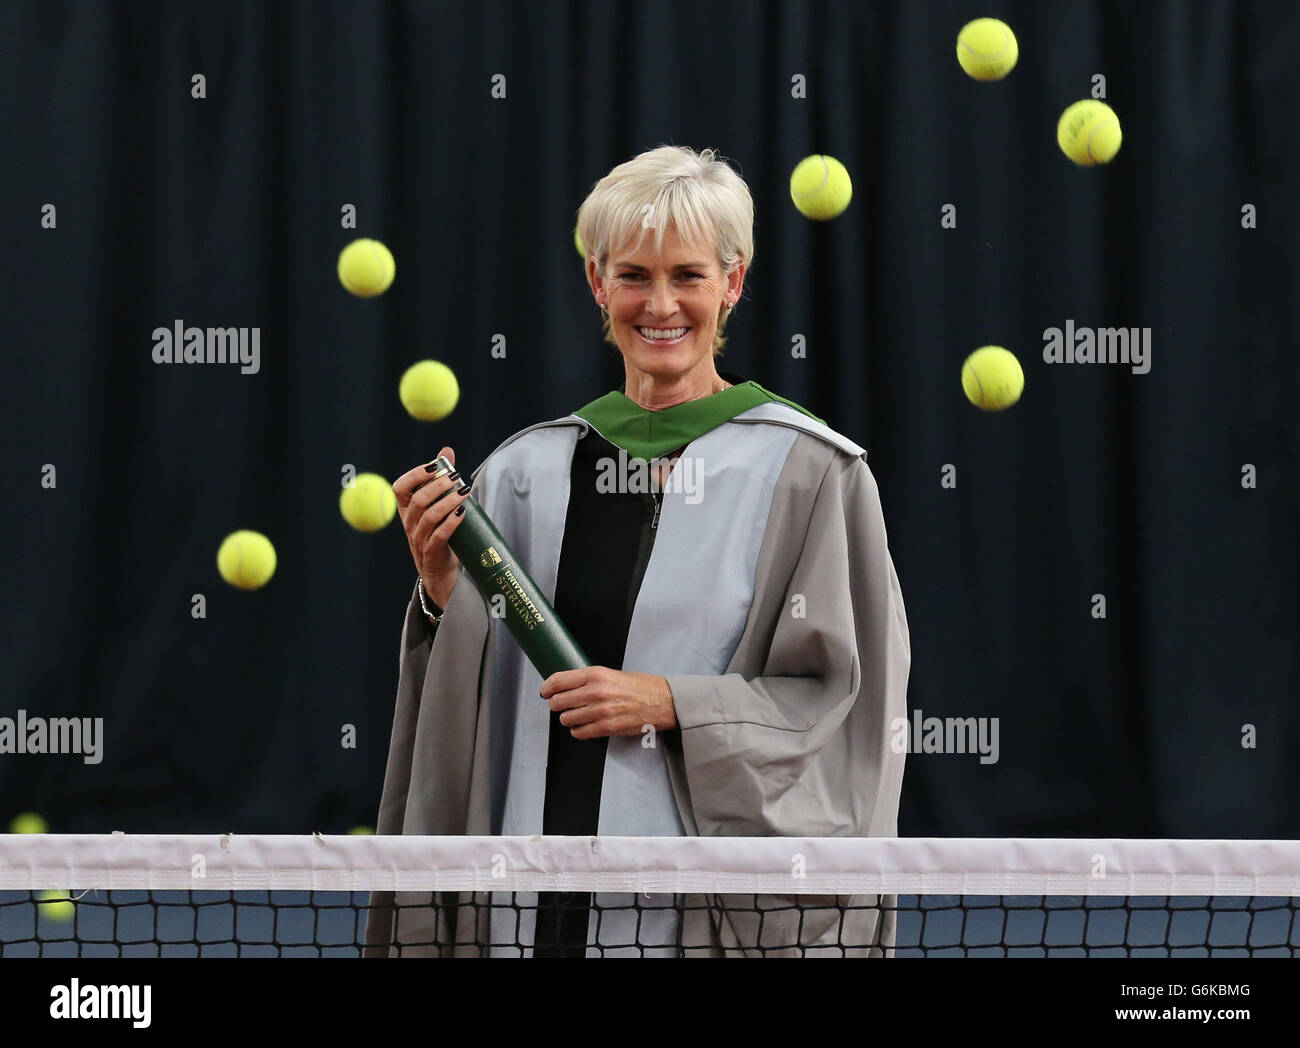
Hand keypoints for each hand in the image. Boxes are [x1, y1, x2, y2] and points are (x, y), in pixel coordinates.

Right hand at [393, 446, 470, 608]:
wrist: (438, 571)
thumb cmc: (438, 533)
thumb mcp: (436, 506)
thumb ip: (439, 479)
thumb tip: (447, 450)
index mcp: (406, 509)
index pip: (400, 487)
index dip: (415, 475)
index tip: (435, 466)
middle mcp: (409, 523)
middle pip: (418, 499)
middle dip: (438, 486)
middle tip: (456, 478)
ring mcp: (418, 539)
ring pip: (429, 516)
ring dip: (448, 502)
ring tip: (464, 493)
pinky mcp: (432, 552)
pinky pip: (439, 535)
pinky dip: (451, 522)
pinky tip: (462, 513)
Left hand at [541, 667, 676, 739]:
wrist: (663, 702)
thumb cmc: (641, 686)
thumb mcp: (612, 673)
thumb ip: (589, 679)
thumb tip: (567, 685)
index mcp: (596, 674)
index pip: (558, 681)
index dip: (547, 688)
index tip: (545, 692)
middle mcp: (595, 692)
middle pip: (558, 701)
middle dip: (557, 704)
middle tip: (562, 705)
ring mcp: (600, 711)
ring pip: (567, 719)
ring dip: (568, 719)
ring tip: (577, 715)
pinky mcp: (607, 727)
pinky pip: (580, 733)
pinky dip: (578, 731)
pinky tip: (585, 726)